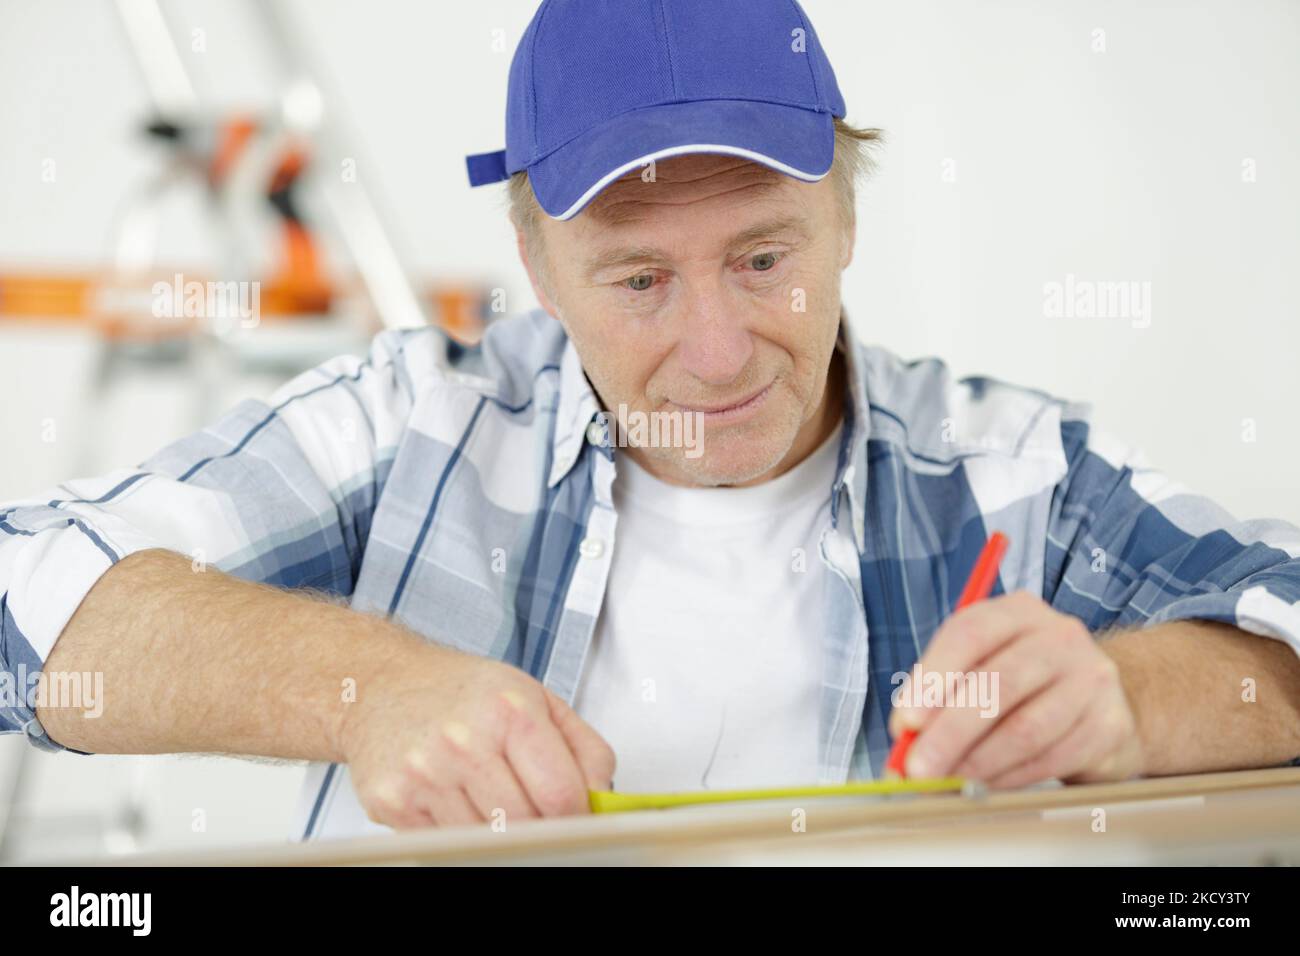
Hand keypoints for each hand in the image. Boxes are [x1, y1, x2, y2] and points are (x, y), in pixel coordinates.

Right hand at [338, 641, 615, 828]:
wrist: (383, 685)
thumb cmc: (463, 692)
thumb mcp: (538, 699)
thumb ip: (585, 751)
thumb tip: (603, 802)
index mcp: (509, 710)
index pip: (562, 796)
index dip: (578, 816)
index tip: (578, 816)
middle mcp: (463, 741)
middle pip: (526, 827)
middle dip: (541, 826)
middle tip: (538, 811)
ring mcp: (423, 775)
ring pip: (487, 843)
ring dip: (500, 832)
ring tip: (493, 798)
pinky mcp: (392, 803)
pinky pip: (447, 845)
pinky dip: (462, 834)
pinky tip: (459, 800)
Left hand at [887, 591, 1143, 788]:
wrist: (1106, 703)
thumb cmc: (1026, 685)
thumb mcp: (983, 669)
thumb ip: (941, 694)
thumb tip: (904, 734)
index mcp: (1018, 612)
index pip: (969, 633)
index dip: (933, 677)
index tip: (906, 720)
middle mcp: (1059, 636)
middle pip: (997, 684)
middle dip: (949, 732)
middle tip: (918, 767)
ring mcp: (1091, 679)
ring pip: (1025, 728)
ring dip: (977, 762)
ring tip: (949, 783)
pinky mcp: (1108, 725)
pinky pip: (1050, 758)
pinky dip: (1009, 777)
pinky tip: (985, 786)